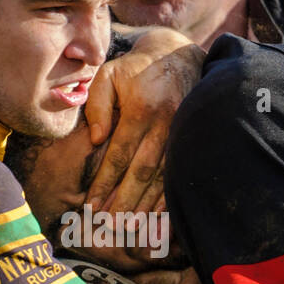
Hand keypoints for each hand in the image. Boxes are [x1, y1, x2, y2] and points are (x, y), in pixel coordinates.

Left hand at [84, 30, 203, 213]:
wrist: (178, 55)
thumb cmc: (136, 68)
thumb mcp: (108, 75)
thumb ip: (97, 105)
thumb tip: (96, 139)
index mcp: (141, 109)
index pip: (119, 155)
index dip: (105, 183)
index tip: (91, 206)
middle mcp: (165, 124)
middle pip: (142, 172)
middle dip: (125, 202)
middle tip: (110, 226)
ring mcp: (182, 133)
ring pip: (163, 177)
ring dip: (146, 205)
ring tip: (130, 227)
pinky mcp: (192, 138)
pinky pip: (179, 173)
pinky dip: (169, 197)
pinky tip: (157, 216)